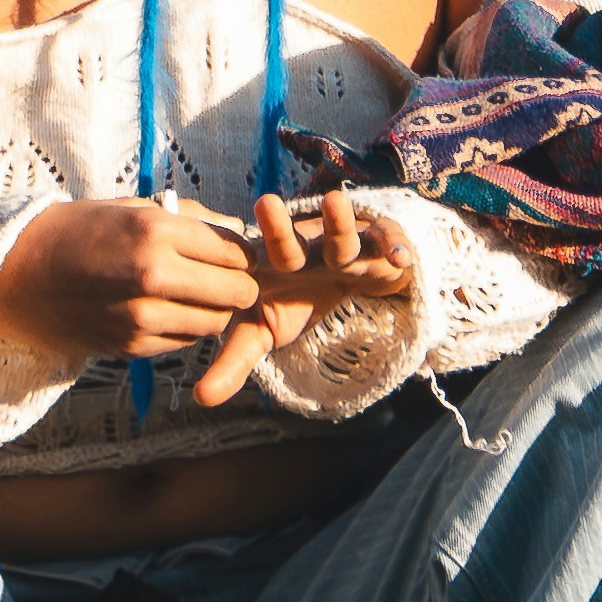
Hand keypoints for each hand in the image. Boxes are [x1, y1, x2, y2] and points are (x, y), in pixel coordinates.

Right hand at [0, 198, 262, 380]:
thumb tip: (236, 232)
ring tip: (198, 295)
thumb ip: (187, 220)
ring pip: (215, 323)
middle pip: (235, 291)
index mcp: (155, 231)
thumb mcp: (131, 209)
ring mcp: (143, 317)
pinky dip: (186, 328)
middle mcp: (154, 276)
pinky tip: (169, 310)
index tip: (235, 254)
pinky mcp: (133, 346)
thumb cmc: (78, 231)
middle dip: (238, 286)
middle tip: (228, 279)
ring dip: (215, 310)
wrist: (20, 274)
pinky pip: (185, 342)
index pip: (234, 251)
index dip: (241, 253)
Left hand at [191, 190, 413, 409]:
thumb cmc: (292, 300)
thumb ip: (233, 362)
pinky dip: (394, 245)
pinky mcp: (375, 248)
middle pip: (288, 243)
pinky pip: (385, 242)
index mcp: (268, 271)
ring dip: (338, 223)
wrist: (343, 274)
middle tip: (264, 203)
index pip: (249, 264)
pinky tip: (401, 257)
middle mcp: (301, 254)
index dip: (234, 257)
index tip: (230, 246)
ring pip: (339, 238)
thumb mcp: (263, 333)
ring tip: (336, 201)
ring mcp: (338, 249)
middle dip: (278, 226)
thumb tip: (200, 400)